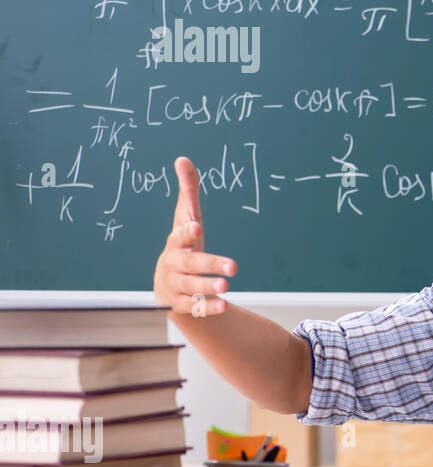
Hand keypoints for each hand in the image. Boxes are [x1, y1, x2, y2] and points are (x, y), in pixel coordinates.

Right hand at [153, 156, 237, 316]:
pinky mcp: (182, 305)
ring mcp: (176, 286)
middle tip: (232, 267)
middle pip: (191, 264)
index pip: (179, 235)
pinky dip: (208, 307)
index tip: (197, 227)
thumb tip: (183, 159)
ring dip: (208, 286)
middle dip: (210, 264)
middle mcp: (174, 264)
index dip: (187, 231)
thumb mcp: (186, 219)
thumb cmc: (182, 245)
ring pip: (192, 287)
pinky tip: (223, 305)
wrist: (167, 284)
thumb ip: (188, 191)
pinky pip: (195, 307)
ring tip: (226, 285)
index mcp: (176, 243)